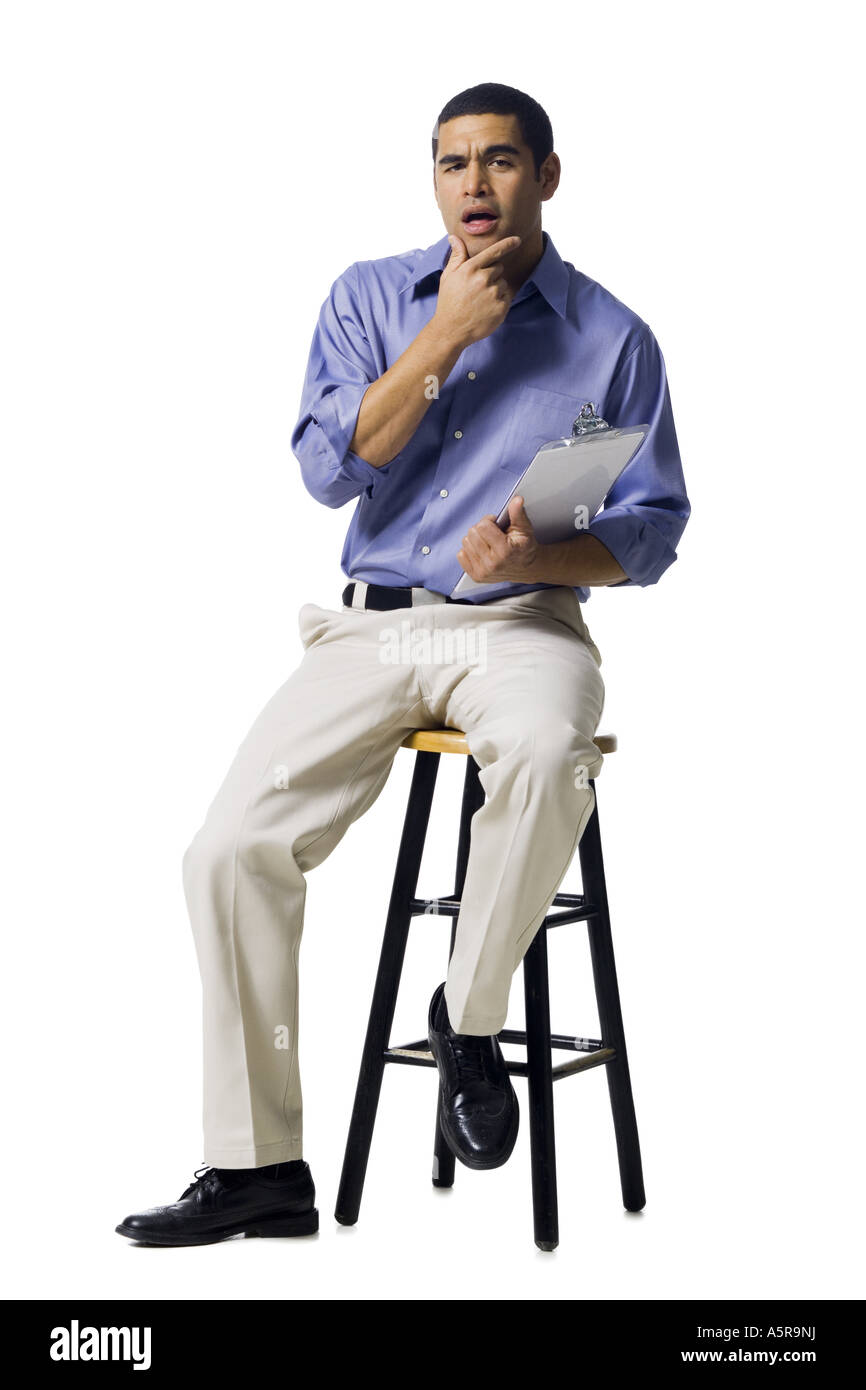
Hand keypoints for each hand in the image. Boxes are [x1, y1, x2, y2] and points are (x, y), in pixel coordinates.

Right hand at [431, 232, 521, 349]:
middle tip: (477, 289)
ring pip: (503, 284)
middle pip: (498, 268)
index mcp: (471, 269)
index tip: (517, 240)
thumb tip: (454, 238)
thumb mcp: (448, 277)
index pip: (494, 252)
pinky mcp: (501, 308)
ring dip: (495, 289)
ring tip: (480, 301)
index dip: (507, 244)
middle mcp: (483, 279)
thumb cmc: (449, 302)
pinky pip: (507, 298)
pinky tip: (486, 309)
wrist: (451, 330)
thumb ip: (456, 256)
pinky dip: (499, 302)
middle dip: (491, 275)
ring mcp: (493, 294)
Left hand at [456, 495, 539, 583]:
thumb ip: (518, 513)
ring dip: (475, 539)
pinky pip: (461, 555)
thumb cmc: (524, 548)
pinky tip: (482, 551)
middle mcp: (493, 564)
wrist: (526, 569)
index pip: (482, 526)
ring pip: (465, 542)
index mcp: (505, 551)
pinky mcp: (476, 576)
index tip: (496, 525)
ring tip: (488, 543)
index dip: (489, 521)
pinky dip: (470, 550)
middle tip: (493, 534)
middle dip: (482, 529)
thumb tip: (516, 500)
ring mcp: (483, 572)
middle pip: (472, 533)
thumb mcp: (525, 529)